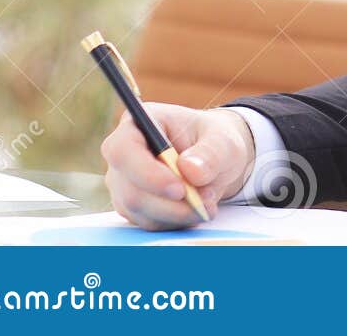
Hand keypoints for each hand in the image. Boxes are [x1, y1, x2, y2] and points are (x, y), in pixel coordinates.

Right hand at [100, 103, 255, 230]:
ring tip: (208, 204)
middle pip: (130, 189)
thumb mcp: (224, 140)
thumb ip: (210, 152)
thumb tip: (188, 169)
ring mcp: (124, 183)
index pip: (122, 150)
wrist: (217, 160)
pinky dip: (175, 222)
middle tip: (205, 202)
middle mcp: (123, 155)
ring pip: (139, 211)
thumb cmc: (215, 141)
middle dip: (169, 203)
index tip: (179, 189)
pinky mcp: (133, 206)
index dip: (146, 173)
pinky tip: (197, 211)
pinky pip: (148, 222)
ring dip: (176, 214)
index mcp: (138, 124)